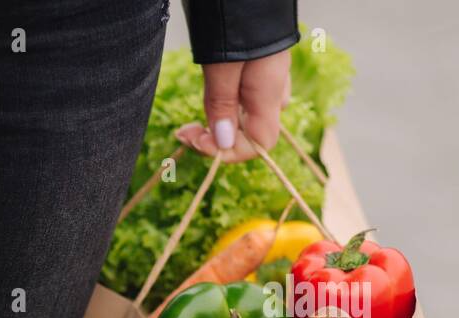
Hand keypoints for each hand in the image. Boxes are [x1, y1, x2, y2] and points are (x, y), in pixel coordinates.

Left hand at [175, 50, 291, 161]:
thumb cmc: (234, 23)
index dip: (226, 152)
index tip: (195, 141)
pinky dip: (224, 108)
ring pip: (245, 118)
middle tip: (184, 132)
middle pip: (249, 134)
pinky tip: (207, 100)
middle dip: (215, 141)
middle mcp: (274, 90)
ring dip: (216, 126)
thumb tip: (223, 141)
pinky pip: (245, 100)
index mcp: (269, 94)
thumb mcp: (221, 65)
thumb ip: (222, 103)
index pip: (257, 145)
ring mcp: (270, 78)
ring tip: (189, 124)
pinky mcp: (261, 68)